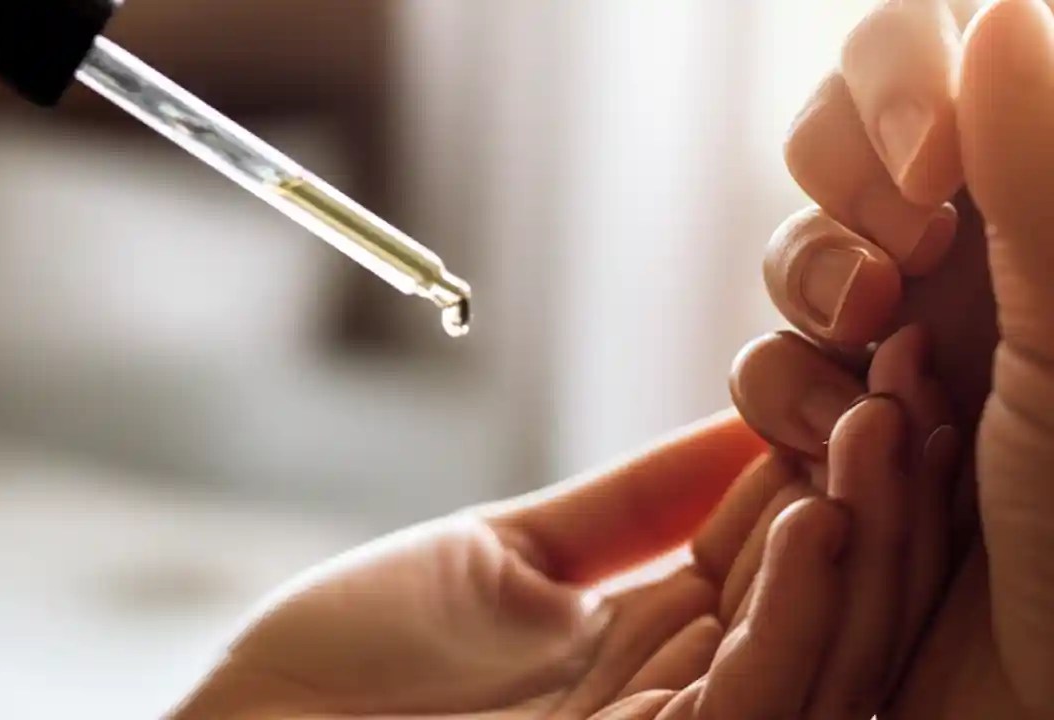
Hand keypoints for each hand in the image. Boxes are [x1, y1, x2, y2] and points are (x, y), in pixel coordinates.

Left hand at [172, 366, 954, 719]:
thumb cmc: (362, 654)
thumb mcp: (510, 555)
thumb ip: (629, 506)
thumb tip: (740, 424)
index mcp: (656, 648)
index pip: (777, 552)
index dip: (829, 462)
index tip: (865, 367)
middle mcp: (682, 703)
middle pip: (822, 603)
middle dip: (874, 493)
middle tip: (903, 378)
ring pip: (811, 652)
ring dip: (856, 539)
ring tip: (877, 425)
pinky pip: (749, 701)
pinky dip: (791, 611)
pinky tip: (812, 516)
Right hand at [742, 0, 1053, 715]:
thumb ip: (1041, 164)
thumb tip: (1003, 12)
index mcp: (1037, 216)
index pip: (931, 58)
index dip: (894, 82)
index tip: (929, 161)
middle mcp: (975, 260)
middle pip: (834, 151)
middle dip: (836, 207)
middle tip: (894, 270)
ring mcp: (900, 344)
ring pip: (787, 272)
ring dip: (813, 327)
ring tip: (883, 391)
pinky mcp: (838, 427)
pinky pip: (761, 377)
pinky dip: (788, 412)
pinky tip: (852, 458)